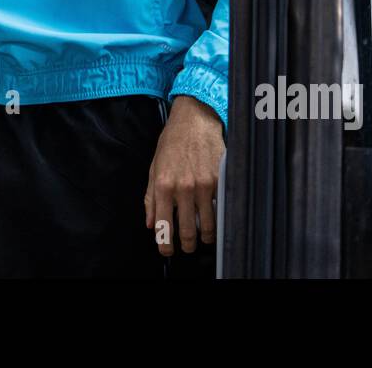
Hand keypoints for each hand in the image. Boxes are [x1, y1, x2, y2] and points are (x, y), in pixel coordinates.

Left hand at [144, 95, 224, 255]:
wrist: (195, 120)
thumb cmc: (173, 143)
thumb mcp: (154, 168)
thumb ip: (150, 198)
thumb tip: (150, 224)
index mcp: (163, 185)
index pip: (164, 226)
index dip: (165, 245)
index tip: (167, 251)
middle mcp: (183, 187)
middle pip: (188, 231)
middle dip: (187, 245)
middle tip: (187, 247)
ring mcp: (204, 185)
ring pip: (207, 225)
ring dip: (205, 237)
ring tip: (203, 237)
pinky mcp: (220, 180)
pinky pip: (220, 209)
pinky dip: (217, 218)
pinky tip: (214, 218)